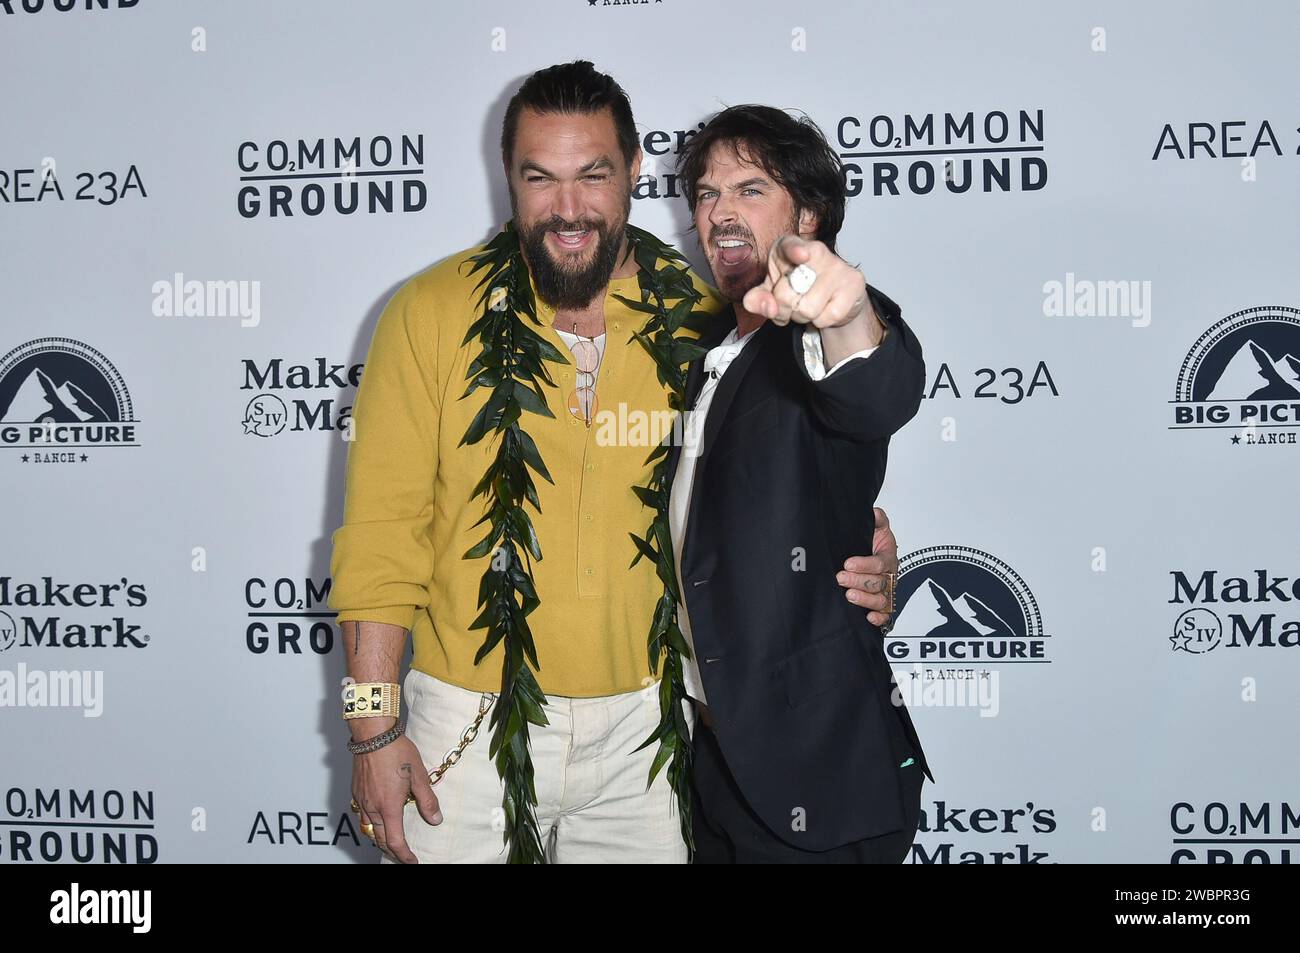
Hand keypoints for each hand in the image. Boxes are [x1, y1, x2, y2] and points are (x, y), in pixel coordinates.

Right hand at [352, 733, 440, 863]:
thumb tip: (435, 819)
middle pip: (379, 839)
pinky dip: (370, 823)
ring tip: (390, 840)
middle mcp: (372, 807)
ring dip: (379, 838)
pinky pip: (361, 815)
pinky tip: (378, 817)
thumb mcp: (419, 775)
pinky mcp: (356, 790)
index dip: (404, 855)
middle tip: (403, 855)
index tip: (412, 860)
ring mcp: (361, 799)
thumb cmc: (396, 751)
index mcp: (388, 806)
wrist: (373, 734)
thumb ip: (427, 800)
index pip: (395, 841)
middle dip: (392, 851)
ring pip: (368, 828)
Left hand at [743, 235, 873, 330]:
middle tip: (793, 303)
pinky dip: (822, 321)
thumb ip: (758, 299)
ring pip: (808, 309)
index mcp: (789, 246)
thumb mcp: (770, 292)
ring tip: (809, 306)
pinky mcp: (854, 282)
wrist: (833, 297)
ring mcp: (837, 266)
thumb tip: (769, 308)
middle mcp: (816, 250)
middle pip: (787, 294)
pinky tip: (825, 309)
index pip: (790, 246)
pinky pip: (828, 316)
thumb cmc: (797, 288)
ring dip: (802, 317)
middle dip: (784, 309)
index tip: (801, 255)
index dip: (794, 251)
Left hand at [835, 506, 898, 626]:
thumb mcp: (875, 526)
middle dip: (859, 581)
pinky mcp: (881, 605)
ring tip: (849, 595)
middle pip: (879, 582)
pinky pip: (886, 615)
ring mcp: (886, 591)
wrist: (868, 552)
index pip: (880, 563)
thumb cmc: (871, 542)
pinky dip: (879, 618)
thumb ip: (877, 518)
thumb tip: (874, 513)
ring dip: (866, 599)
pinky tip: (868, 617)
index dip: (865, 564)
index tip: (848, 563)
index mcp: (888, 557)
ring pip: (882, 600)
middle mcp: (889, 575)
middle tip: (841, 577)